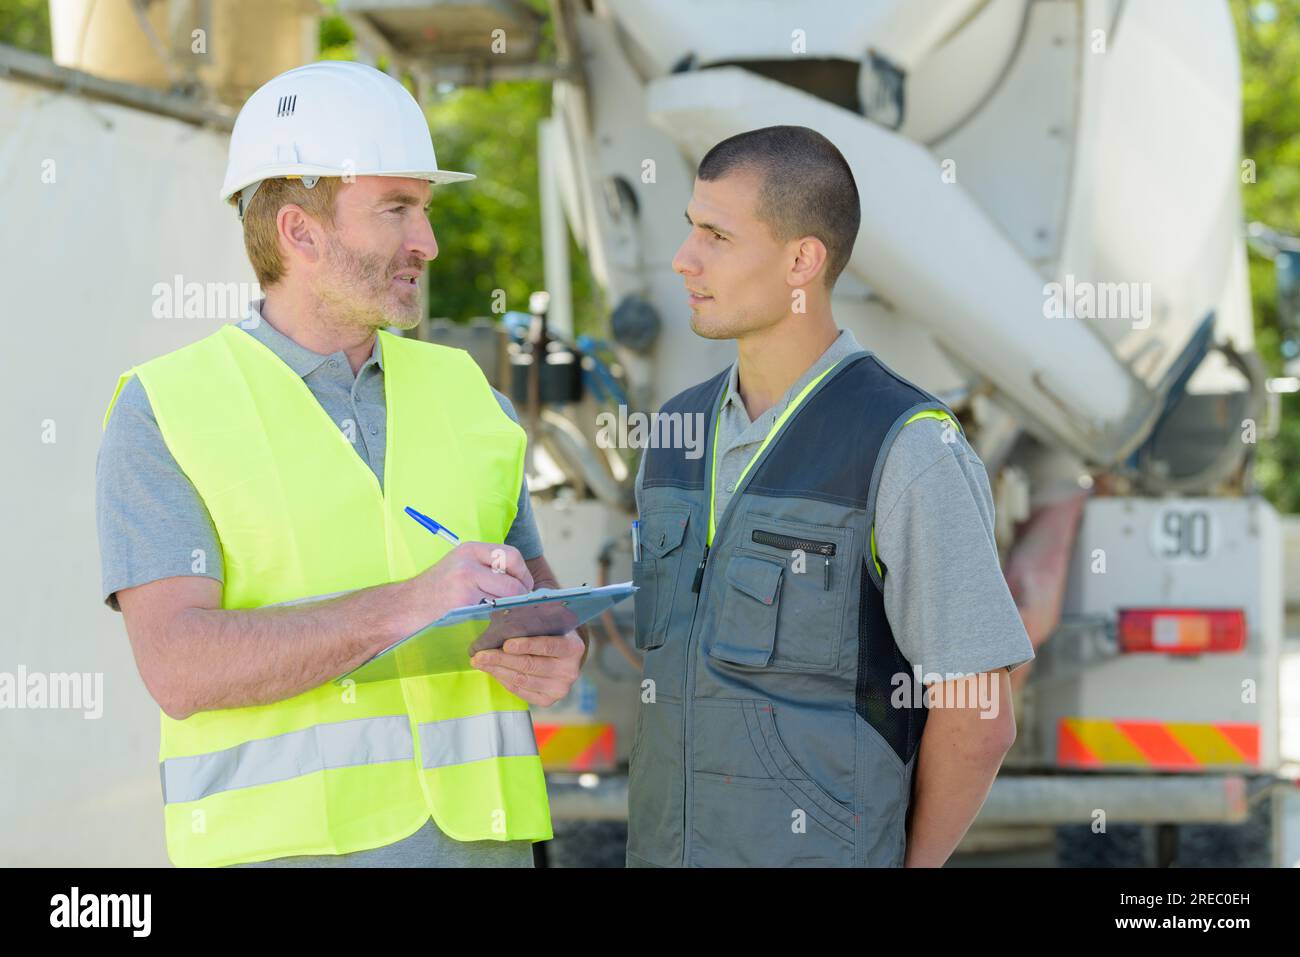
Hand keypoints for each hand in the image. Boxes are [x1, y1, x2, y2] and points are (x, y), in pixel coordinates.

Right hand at [397, 542, 532, 635]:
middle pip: (513, 573)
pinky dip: (498, 614)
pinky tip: (490, 617)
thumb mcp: (459, 567)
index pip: (511, 554)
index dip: (523, 572)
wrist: (406, 606)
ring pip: (507, 593)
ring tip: (503, 610)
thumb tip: (521, 581)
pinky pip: (494, 607)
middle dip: (522, 590)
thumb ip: (486, 568)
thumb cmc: (436, 591)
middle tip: (521, 601)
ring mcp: (466, 579)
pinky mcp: (464, 599)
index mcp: (470, 549)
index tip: (524, 586)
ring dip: (510, 604)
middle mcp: (469, 560)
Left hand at [469, 631, 583, 706]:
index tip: (506, 644)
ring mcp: (560, 688)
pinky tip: (493, 670)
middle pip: (530, 665)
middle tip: (480, 655)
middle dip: (501, 659)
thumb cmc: (551, 633)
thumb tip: (500, 620)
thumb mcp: (547, 623)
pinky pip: (520, 691)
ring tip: (480, 662)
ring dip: (497, 670)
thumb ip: (529, 622)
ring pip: (522, 680)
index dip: (526, 645)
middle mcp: (569, 671)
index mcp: (573, 647)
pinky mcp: (548, 700)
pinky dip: (503, 680)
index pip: (547, 646)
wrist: (564, 655)